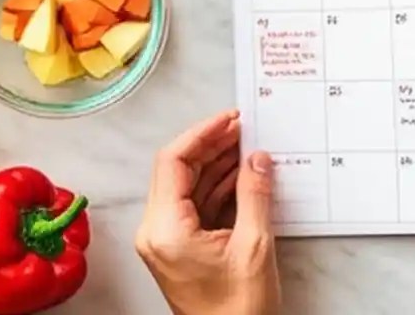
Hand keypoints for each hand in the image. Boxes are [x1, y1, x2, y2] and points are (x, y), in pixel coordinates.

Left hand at [136, 110, 279, 314]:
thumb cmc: (237, 312)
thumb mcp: (254, 246)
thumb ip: (255, 195)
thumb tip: (258, 159)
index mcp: (165, 229)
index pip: (173, 161)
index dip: (202, 133)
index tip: (229, 119)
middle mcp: (156, 231)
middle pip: (177, 169)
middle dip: (210, 145)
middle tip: (243, 128)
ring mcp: (165, 239)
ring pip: (186, 184)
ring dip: (216, 163)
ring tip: (248, 147)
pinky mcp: (179, 246)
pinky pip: (194, 203)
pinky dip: (217, 186)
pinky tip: (242, 174)